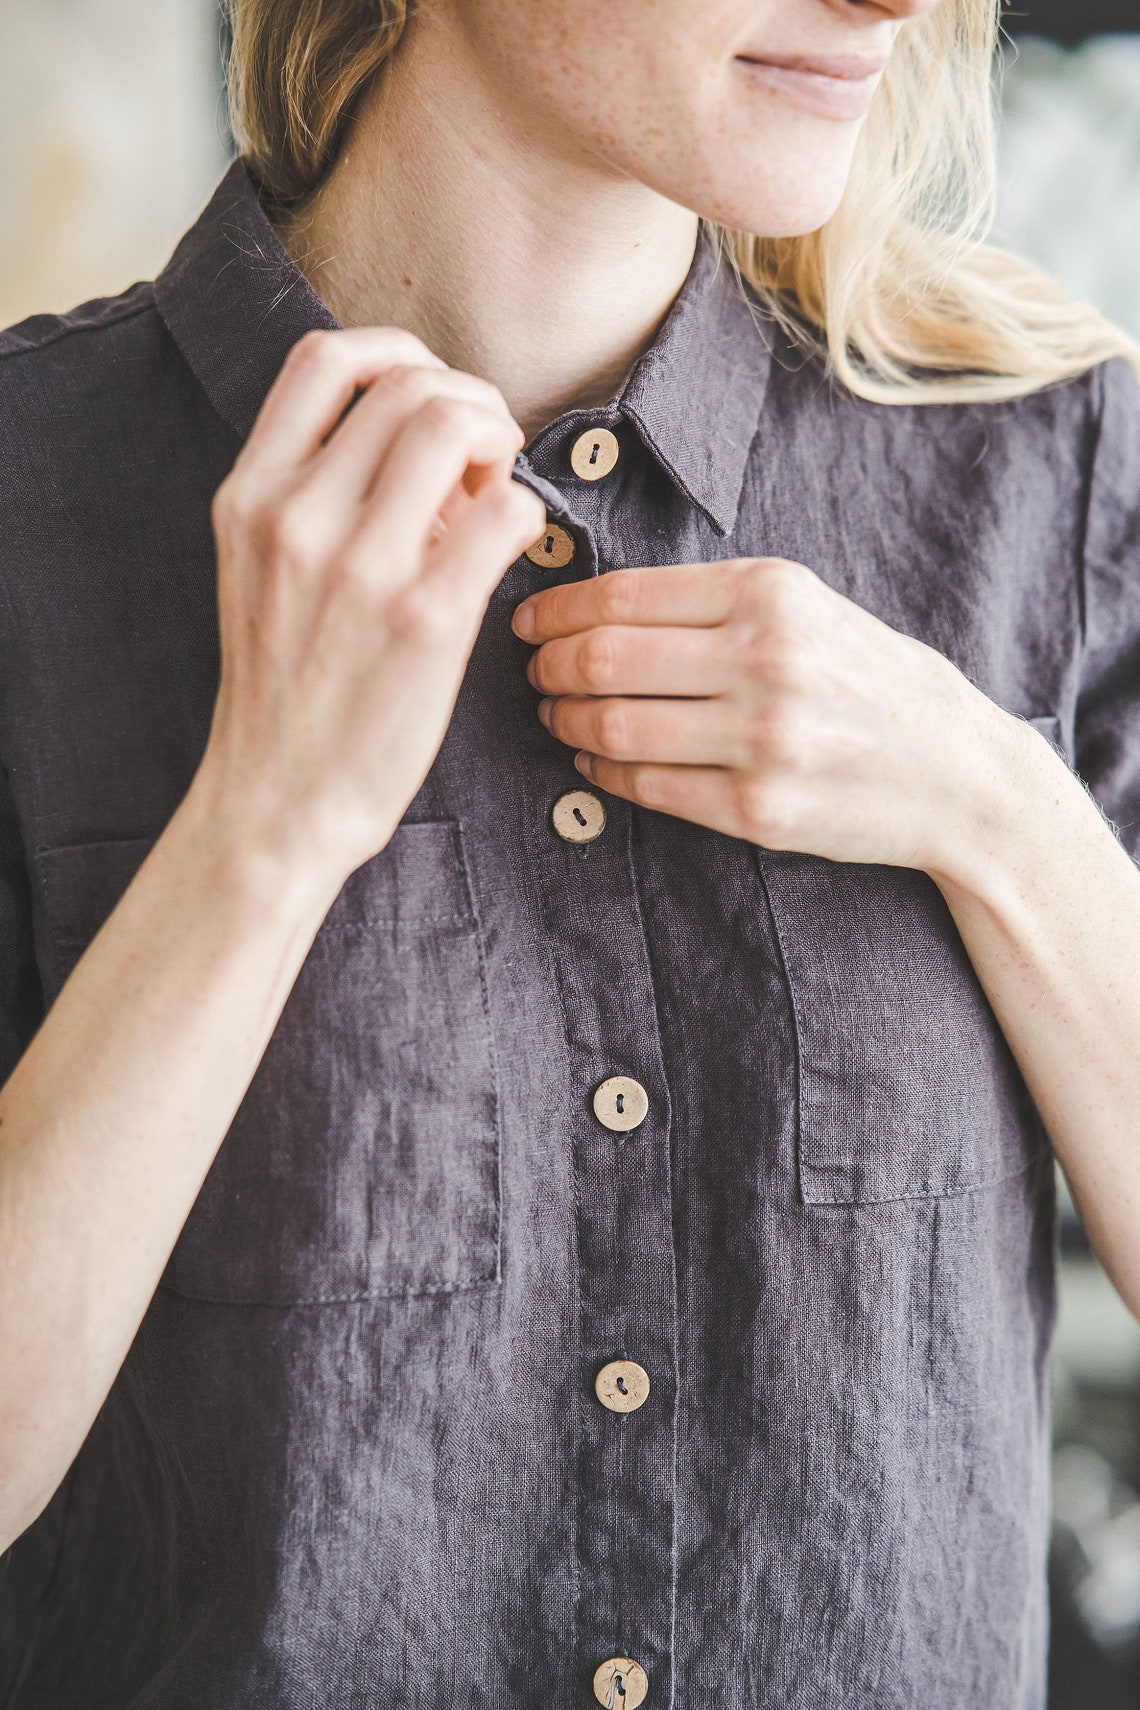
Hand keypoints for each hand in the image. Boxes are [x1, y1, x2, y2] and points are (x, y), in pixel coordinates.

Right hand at [198, 327, 545, 884]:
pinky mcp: (425, 620)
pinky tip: (511, 549)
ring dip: (499, 441)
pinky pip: (507, 511)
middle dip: (469, 402)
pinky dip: (527, 512)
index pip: (323, 359)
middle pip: (408, 383)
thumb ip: (315, 494)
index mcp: (249, 497)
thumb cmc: (285, 693)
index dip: (398, 354)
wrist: (276, 803)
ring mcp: (359, 567)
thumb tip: (426, 444)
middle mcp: (295, 517)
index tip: (432, 395)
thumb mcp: (261, 571)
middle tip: (486, 461)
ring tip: (495, 495)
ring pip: (454, 424)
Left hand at [513, 556, 1030, 881]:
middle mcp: (765, 659)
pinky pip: (645, 786)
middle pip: (603, 659)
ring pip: (612, 724)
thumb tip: (596, 604)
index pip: (623, 594)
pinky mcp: (757, 809)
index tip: (531, 621)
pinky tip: (594, 758)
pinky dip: (602, 769)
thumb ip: (713, 601)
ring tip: (556, 715)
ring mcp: (762, 739)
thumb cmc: (871, 681)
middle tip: (534, 672)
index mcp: (771, 592)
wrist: (956, 774)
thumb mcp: (807, 608)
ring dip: (564, 720)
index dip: (556, 610)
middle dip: (548, 667)